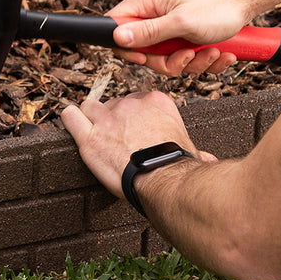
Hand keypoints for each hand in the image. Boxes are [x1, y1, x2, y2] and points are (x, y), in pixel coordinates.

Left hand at [61, 90, 215, 195]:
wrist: (163, 179)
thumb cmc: (178, 166)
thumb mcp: (191, 150)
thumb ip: (197, 150)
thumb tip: (210, 159)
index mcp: (156, 101)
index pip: (139, 99)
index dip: (136, 117)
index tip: (137, 131)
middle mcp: (131, 103)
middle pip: (115, 103)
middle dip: (115, 119)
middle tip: (120, 141)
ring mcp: (108, 117)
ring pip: (91, 106)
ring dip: (91, 118)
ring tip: (96, 134)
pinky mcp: (89, 137)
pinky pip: (71, 117)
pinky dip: (70, 120)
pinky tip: (73, 125)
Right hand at [108, 0, 252, 76]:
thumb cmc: (219, 5)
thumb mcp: (181, 22)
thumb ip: (148, 32)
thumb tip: (116, 37)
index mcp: (149, 0)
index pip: (117, 23)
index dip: (126, 46)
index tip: (145, 58)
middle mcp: (157, 10)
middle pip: (145, 48)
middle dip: (169, 60)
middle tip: (187, 57)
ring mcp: (173, 22)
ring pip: (168, 55)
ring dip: (192, 61)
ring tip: (211, 52)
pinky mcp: (188, 32)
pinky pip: (186, 54)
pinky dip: (203, 58)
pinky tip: (220, 53)